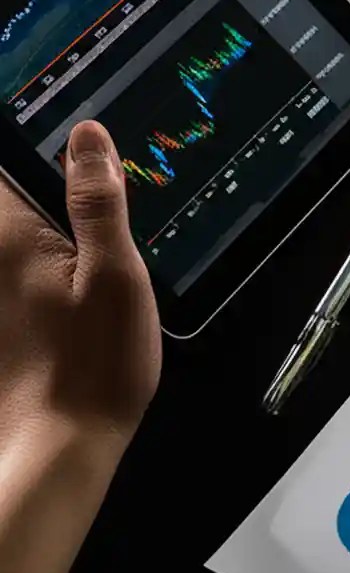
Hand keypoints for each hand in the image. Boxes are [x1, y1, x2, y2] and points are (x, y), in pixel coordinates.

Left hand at [0, 120, 160, 447]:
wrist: (61, 442)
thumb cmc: (96, 364)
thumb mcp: (115, 274)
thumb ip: (98, 202)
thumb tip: (88, 136)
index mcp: (10, 232)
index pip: (8, 158)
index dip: (37, 135)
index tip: (76, 130)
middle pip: (15, 193)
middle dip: (57, 181)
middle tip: (103, 179)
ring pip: (21, 229)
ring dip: (58, 220)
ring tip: (101, 230)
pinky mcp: (6, 312)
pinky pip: (23, 262)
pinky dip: (51, 252)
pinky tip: (85, 271)